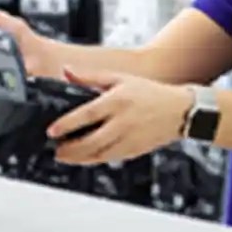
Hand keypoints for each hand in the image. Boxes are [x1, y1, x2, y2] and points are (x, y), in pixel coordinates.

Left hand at [46, 67, 191, 164]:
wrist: (180, 110)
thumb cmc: (148, 92)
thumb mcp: (119, 78)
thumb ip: (90, 76)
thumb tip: (65, 71)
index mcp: (118, 101)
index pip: (88, 114)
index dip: (68, 124)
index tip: (52, 132)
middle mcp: (123, 121)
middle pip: (92, 141)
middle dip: (70, 149)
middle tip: (55, 149)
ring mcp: (130, 138)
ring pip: (100, 154)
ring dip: (79, 158)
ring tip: (63, 156)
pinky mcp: (135, 150)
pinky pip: (110, 158)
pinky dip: (93, 160)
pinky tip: (83, 158)